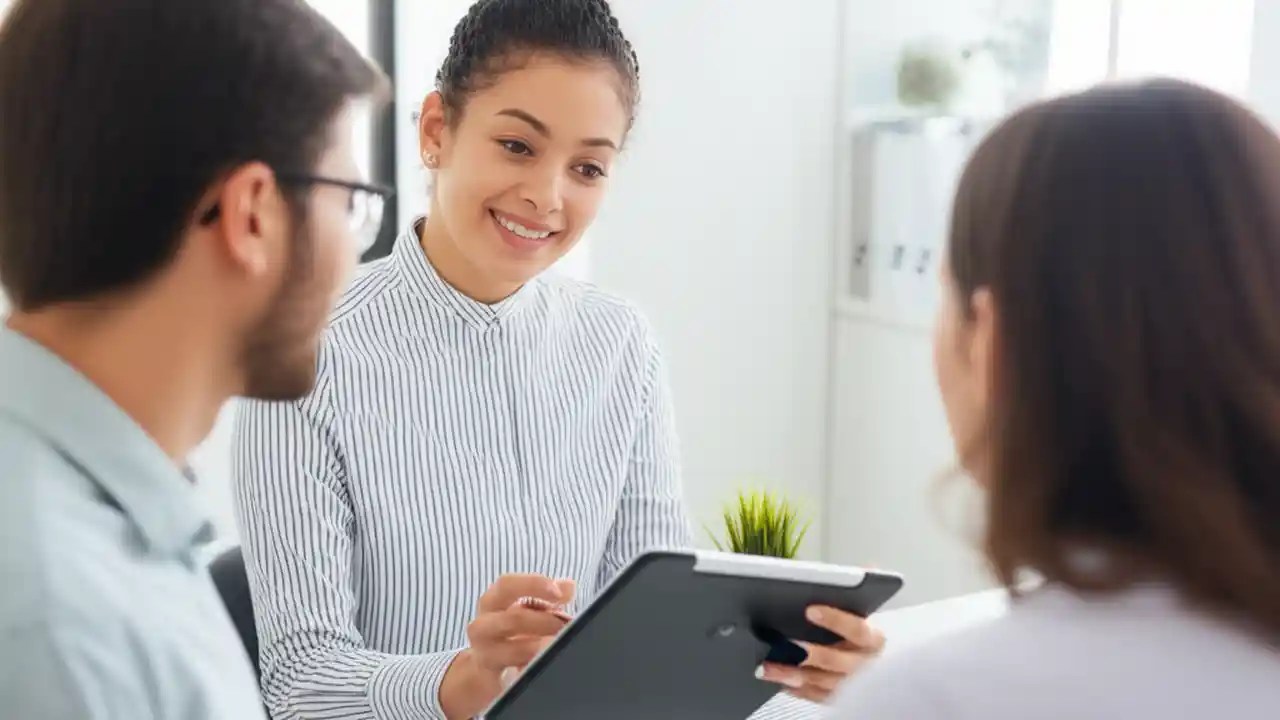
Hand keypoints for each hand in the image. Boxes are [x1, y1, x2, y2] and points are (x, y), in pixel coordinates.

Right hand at [439, 574, 574, 718]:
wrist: (483, 671)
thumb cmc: (509, 633)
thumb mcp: (525, 611)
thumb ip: (546, 598)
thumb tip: (568, 586)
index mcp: (491, 603)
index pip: (507, 586)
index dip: (533, 585)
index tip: (558, 593)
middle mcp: (483, 626)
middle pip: (513, 618)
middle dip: (545, 621)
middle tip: (566, 626)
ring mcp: (485, 654)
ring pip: (515, 650)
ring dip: (542, 648)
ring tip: (558, 646)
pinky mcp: (491, 679)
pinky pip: (514, 677)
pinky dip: (532, 671)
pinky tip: (546, 668)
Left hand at [755, 605, 885, 703]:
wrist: (877, 670)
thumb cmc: (862, 638)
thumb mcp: (863, 614)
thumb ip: (859, 594)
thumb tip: (868, 568)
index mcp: (874, 641)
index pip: (858, 629)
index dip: (835, 619)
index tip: (810, 610)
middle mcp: (864, 666)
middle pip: (837, 662)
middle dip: (810, 653)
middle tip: (786, 643)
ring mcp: (851, 687)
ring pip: (821, 682)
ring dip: (793, 674)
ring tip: (767, 666)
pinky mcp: (836, 699)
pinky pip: (814, 696)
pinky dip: (795, 689)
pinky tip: (776, 680)